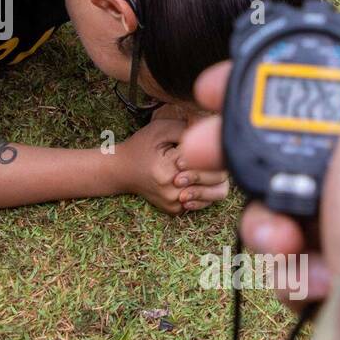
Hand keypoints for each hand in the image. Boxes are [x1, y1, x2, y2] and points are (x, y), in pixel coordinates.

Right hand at [114, 114, 228, 214]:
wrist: (121, 171)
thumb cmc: (141, 146)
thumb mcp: (160, 129)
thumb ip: (187, 128)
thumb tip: (212, 129)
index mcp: (168, 169)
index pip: (208, 160)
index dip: (209, 149)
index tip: (199, 144)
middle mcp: (172, 191)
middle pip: (217, 179)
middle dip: (218, 163)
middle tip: (208, 154)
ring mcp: (174, 203)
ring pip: (215, 194)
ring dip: (216, 179)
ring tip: (207, 167)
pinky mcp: (175, 210)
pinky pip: (204, 202)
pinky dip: (205, 190)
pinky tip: (196, 179)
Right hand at [179, 0, 339, 304]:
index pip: (318, 85)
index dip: (264, 77)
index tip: (221, 80)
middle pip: (284, 143)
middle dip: (233, 147)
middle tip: (199, 148)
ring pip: (276, 200)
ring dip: (259, 213)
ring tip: (270, 230)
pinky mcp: (330, 269)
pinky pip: (284, 255)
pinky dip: (279, 259)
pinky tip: (292, 260)